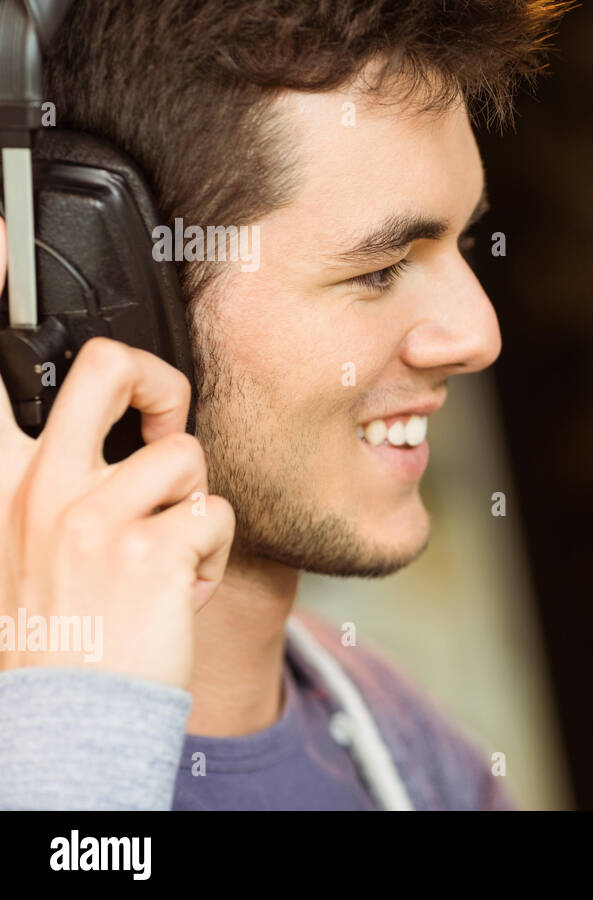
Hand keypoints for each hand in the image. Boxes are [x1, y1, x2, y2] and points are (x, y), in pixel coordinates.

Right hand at [0, 219, 233, 686]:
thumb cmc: (65, 626)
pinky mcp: (153, 544)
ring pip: (187, 455)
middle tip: (159, 420)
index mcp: (8, 480)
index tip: (0, 238)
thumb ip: (63, 479)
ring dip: (191, 505)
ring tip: (162, 553)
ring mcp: (97, 513)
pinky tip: (177, 585)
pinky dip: (209, 551)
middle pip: (112, 369)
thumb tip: (121, 431)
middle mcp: (43, 486)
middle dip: (156, 380)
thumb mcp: (33, 543)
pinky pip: (215, 513)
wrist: (75, 711)